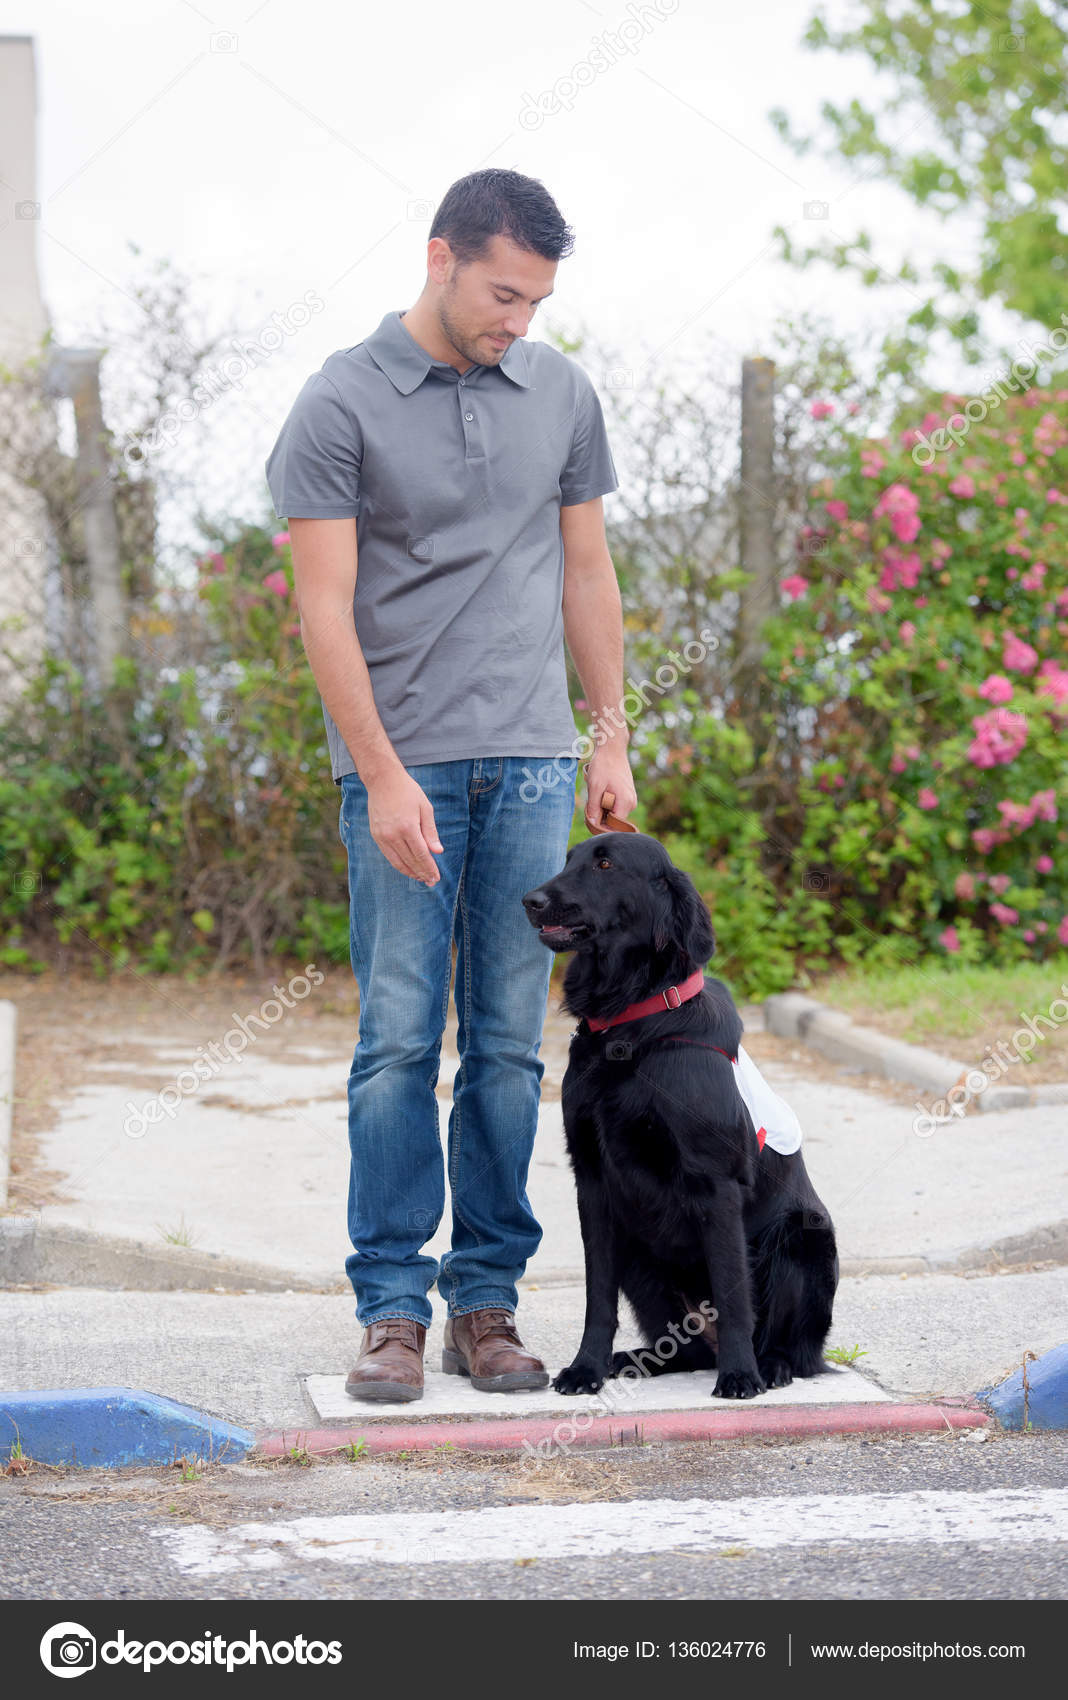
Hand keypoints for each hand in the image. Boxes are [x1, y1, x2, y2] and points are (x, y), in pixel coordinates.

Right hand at [365, 768, 442, 884]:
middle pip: (410, 860)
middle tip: (432, 882)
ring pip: (398, 861)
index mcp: (408, 827)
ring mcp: (383, 836)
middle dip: (422, 873)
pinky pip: (388, 855)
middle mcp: (393, 834)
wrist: (383, 780)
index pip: (421, 854)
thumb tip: (438, 852)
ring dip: (410, 872)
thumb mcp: (425, 808)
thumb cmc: (408, 792)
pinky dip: (399, 864)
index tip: (436, 877)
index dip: (430, 868)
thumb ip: (430, 832)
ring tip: (421, 878)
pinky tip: (407, 868)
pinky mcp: (376, 835)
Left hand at [582, 746, 636, 832]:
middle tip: (591, 801)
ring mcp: (631, 799)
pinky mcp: (628, 795)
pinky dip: (606, 801)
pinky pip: (615, 805)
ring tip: (597, 792)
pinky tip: (602, 790)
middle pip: (613, 820)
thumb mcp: (595, 786)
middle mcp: (632, 803)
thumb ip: (593, 807)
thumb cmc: (603, 765)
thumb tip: (592, 823)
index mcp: (626, 802)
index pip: (613, 825)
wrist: (612, 749)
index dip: (600, 824)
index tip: (589, 817)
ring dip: (603, 807)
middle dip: (601, 815)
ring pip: (613, 812)